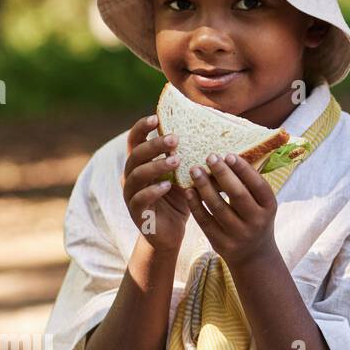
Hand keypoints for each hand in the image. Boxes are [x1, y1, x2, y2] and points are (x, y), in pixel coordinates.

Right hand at [122, 114, 189, 252]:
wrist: (170, 232)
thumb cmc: (180, 198)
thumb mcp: (186, 175)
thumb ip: (191, 158)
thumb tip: (218, 138)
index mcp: (142, 163)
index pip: (136, 140)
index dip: (142, 127)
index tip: (156, 117)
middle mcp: (132, 175)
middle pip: (135, 154)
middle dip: (154, 145)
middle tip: (174, 139)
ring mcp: (131, 194)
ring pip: (136, 175)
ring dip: (156, 165)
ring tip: (176, 161)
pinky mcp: (136, 212)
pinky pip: (140, 198)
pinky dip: (153, 190)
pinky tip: (167, 186)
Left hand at [184, 153, 279, 265]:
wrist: (253, 255)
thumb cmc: (255, 219)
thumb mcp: (262, 205)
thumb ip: (250, 186)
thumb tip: (228, 158)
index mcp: (269, 207)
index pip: (258, 185)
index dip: (243, 169)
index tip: (228, 155)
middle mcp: (257, 222)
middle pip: (237, 195)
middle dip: (222, 173)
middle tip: (209, 157)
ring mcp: (239, 235)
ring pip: (218, 207)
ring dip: (204, 186)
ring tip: (194, 170)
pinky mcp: (222, 244)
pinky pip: (205, 221)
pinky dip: (195, 205)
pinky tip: (189, 191)